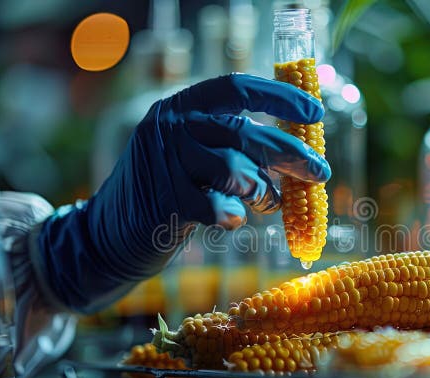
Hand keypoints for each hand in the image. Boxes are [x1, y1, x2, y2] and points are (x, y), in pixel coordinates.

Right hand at [36, 74, 329, 311]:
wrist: (108, 237)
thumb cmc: (167, 194)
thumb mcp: (195, 159)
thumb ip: (235, 149)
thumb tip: (297, 154)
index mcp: (181, 107)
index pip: (236, 88)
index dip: (280, 97)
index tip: (315, 114)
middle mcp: (170, 127)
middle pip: (245, 133)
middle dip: (291, 154)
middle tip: (321, 172)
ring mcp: (165, 164)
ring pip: (236, 171)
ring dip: (261, 191)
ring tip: (265, 202)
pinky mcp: (165, 203)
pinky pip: (218, 208)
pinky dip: (234, 217)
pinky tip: (232, 220)